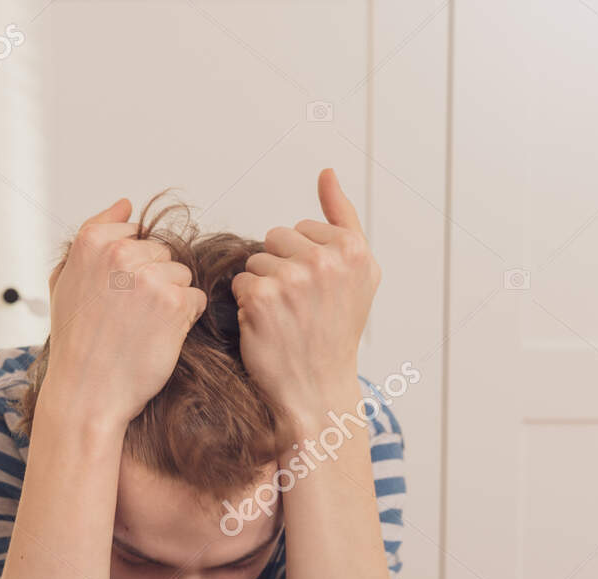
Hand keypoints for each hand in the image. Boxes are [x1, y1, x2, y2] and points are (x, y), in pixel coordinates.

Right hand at [40, 198, 208, 431]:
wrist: (88, 392)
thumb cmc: (76, 343)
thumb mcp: (66, 280)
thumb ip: (93, 235)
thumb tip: (124, 204)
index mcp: (92, 242)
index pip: (134, 230)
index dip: (132, 263)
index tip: (118, 292)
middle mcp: (121, 253)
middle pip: (162, 252)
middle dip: (154, 279)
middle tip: (131, 315)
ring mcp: (150, 277)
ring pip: (182, 274)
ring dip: (171, 299)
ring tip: (144, 327)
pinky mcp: (176, 304)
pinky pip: (196, 298)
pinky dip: (185, 318)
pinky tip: (159, 336)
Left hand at [230, 169, 380, 434]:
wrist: (318, 388)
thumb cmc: (335, 331)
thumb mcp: (357, 273)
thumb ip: (342, 217)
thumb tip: (326, 171)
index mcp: (354, 250)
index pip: (303, 228)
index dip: (303, 260)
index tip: (319, 294)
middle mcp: (327, 261)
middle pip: (276, 237)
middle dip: (281, 268)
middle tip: (299, 307)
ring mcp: (294, 278)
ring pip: (256, 259)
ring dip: (263, 286)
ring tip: (285, 317)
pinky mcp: (264, 297)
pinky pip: (241, 281)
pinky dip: (248, 304)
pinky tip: (268, 326)